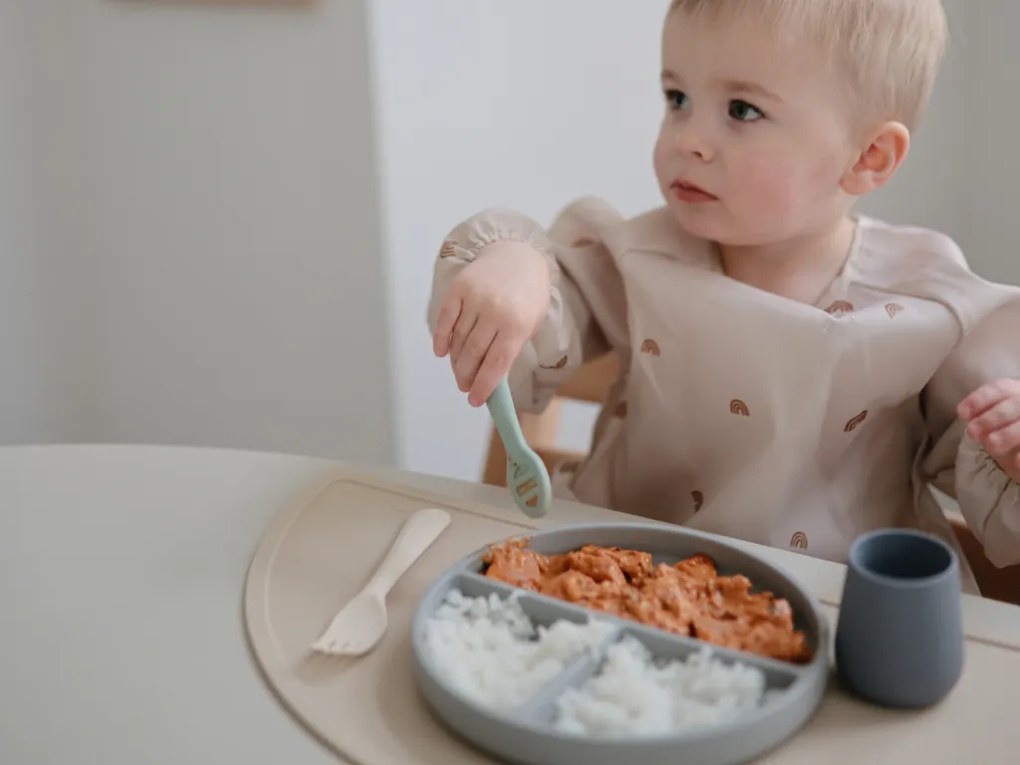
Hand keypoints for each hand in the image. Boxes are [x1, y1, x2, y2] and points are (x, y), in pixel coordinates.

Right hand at [432, 240, 550, 406]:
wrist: (518, 255)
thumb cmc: (528, 295)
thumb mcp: (529, 324)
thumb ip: (510, 349)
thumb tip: (489, 378)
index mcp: (517, 324)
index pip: (496, 364)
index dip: (483, 386)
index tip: (474, 400)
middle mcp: (495, 311)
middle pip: (473, 354)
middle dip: (466, 376)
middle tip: (464, 386)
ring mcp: (475, 298)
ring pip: (458, 340)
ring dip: (455, 361)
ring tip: (458, 372)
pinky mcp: (459, 288)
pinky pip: (445, 319)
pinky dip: (441, 338)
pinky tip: (441, 352)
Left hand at [958, 379, 1019, 482]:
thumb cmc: (1008, 425)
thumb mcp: (996, 415)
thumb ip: (983, 413)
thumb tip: (964, 414)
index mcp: (1017, 391)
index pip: (1000, 389)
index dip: (979, 400)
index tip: (961, 413)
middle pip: (1013, 405)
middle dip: (990, 418)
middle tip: (972, 432)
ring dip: (1008, 434)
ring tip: (992, 445)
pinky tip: (1016, 462)